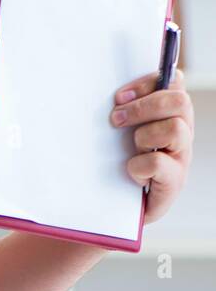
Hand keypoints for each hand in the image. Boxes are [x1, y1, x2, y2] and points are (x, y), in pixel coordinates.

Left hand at [110, 69, 194, 224]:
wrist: (115, 208)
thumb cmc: (113, 162)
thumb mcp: (115, 130)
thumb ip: (119, 106)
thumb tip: (109, 90)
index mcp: (170, 114)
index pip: (175, 82)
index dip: (149, 82)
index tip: (119, 96)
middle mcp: (181, 133)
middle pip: (179, 101)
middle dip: (143, 107)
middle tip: (116, 119)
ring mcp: (181, 158)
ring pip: (175, 128)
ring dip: (144, 135)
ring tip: (131, 148)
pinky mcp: (174, 182)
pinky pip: (158, 162)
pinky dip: (138, 166)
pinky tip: (131, 173)